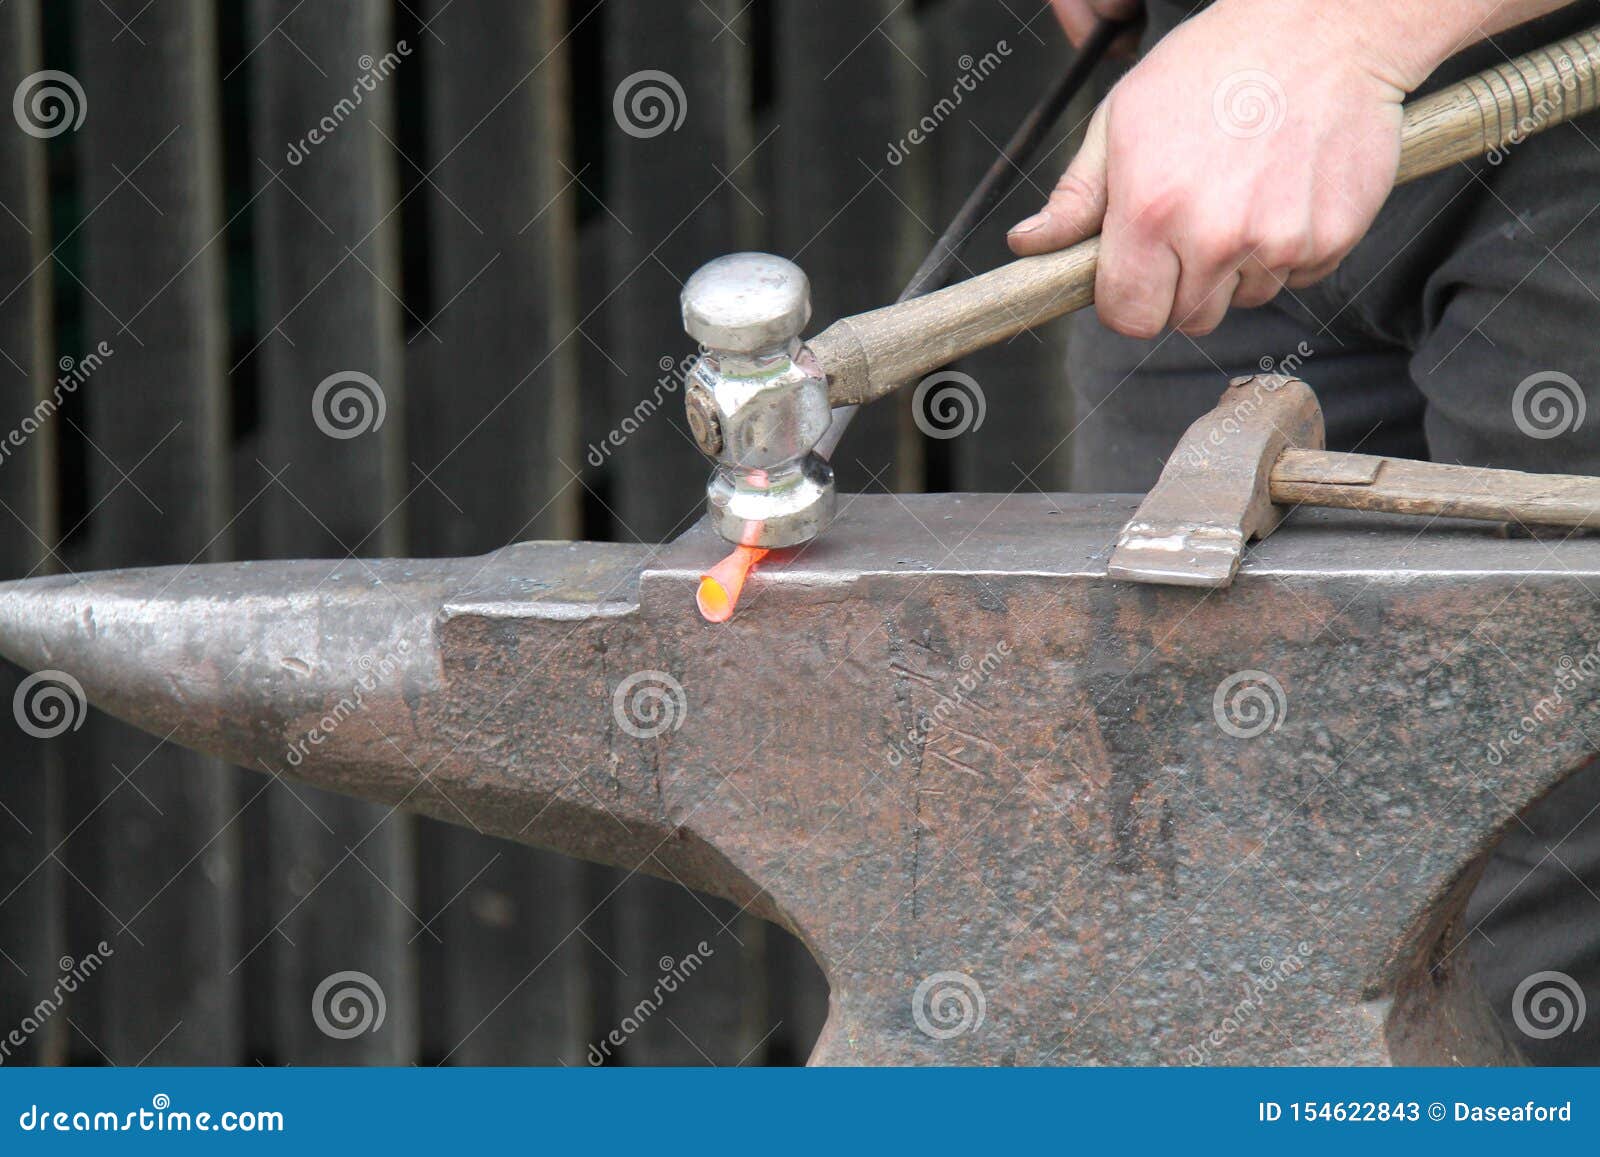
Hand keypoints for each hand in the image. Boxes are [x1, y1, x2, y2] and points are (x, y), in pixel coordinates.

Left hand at [1014, 0, 1410, 338]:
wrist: (1322, 27)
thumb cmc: (1214, 65)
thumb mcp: (1122, 119)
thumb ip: (1076, 197)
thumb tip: (1029, 245)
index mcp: (1152, 211)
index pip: (1130, 317)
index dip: (1128, 300)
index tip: (1137, 275)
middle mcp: (1216, 236)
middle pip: (1188, 318)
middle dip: (1184, 285)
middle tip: (1194, 223)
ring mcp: (1279, 242)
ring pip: (1244, 300)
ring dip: (1239, 267)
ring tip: (1244, 195)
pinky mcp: (1331, 238)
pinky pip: (1297, 277)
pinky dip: (1289, 249)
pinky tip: (1283, 192)